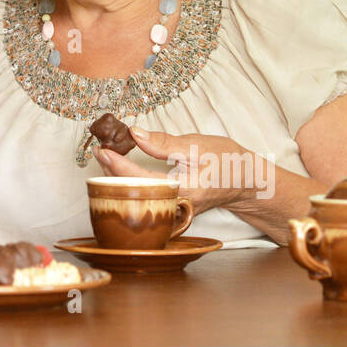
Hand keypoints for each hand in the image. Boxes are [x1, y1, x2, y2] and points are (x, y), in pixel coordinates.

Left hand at [95, 127, 258, 217]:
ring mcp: (175, 212)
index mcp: (184, 190)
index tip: (103, 150)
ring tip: (106, 159)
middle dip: (112, 173)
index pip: (141, 180)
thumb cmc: (226, 160)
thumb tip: (134, 134)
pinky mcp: (174, 210)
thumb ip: (163, 143)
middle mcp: (177, 206)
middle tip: (99, 151)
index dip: (118, 165)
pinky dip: (131, 186)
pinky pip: (146, 200)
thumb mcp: (197, 145)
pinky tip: (122, 173)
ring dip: (119, 180)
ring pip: (139, 198)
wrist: (247, 181)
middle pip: (135, 193)